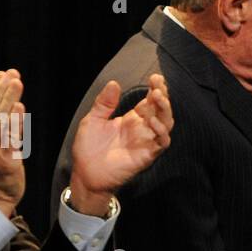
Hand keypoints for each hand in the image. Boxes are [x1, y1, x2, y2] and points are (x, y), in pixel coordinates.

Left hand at [68, 75, 172, 214]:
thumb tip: (114, 83)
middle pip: (161, 110)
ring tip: (158, 97)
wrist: (85, 173)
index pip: (149, 102)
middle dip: (163, 96)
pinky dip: (161, 132)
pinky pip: (162, 143)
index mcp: (132, 119)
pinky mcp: (147, 155)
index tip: (155, 77)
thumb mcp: (93, 119)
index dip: (155, 89)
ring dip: (165, 110)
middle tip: (158, 84)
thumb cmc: (88, 147)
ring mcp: (146, 142)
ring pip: (166, 124)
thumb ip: (104, 103)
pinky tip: (152, 122)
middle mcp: (142, 129)